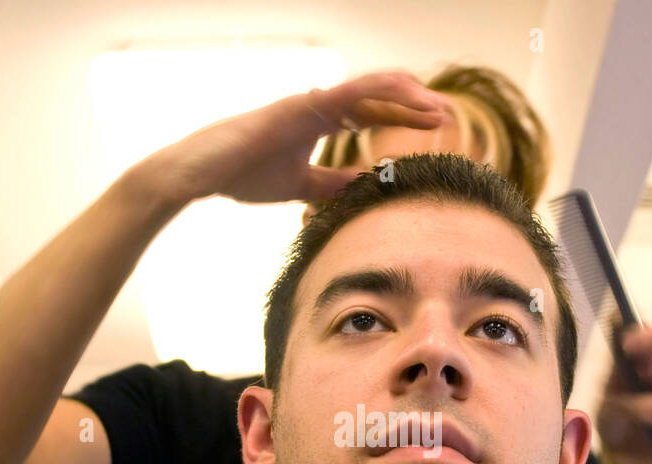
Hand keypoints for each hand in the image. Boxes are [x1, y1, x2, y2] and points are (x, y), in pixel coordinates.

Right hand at [154, 70, 451, 205]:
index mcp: (321, 119)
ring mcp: (311, 102)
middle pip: (380, 97)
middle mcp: (320, 104)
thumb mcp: (301, 186)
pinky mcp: (300, 107)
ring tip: (439, 110)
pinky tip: (405, 99)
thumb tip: (365, 188)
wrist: (202, 175)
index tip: (438, 129)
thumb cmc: (243, 174)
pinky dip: (379, 95)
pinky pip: (348, 94)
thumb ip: (333, 183)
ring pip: (371, 88)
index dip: (407, 118)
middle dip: (417, 105)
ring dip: (409, 97)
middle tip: (450, 118)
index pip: (374, 114)